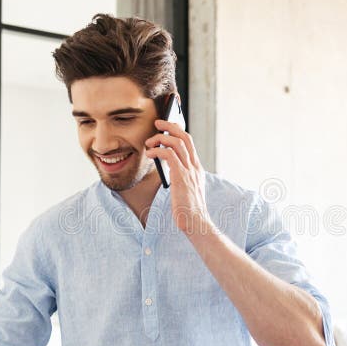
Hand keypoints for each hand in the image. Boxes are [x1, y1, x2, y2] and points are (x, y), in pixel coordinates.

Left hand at [145, 119, 214, 234]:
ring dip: (160, 138)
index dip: (177, 130)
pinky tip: (149, 155)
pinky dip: (157, 151)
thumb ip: (181, 176)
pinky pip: (169, 155)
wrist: (196, 222)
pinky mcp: (181, 176)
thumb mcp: (187, 189)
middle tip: (157, 123)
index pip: (189, 142)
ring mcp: (189, 171)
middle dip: (170, 126)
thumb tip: (169, 168)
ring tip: (149, 143)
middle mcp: (195, 166)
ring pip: (176, 143)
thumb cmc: (189, 209)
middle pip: (184, 136)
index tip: (167, 126)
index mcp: (197, 168)